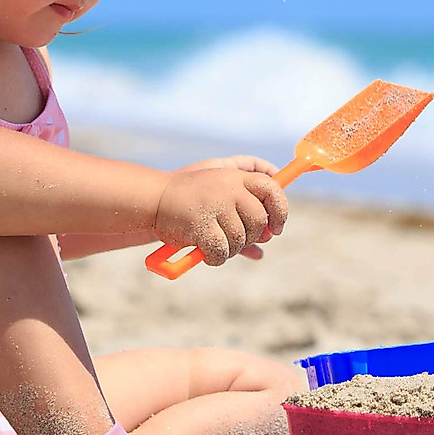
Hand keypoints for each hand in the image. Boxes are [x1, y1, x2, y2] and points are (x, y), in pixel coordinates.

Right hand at [153, 164, 287, 266]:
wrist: (153, 199)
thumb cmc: (187, 201)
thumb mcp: (218, 198)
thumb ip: (243, 215)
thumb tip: (265, 246)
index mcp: (234, 177)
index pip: (271, 189)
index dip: (280, 210)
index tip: (277, 229)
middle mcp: (228, 188)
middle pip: (259, 220)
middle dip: (252, 236)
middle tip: (237, 241)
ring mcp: (215, 206)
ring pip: (241, 239)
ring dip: (231, 249)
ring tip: (215, 245)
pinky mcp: (201, 225)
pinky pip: (222, 251)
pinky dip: (215, 257)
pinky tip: (205, 253)